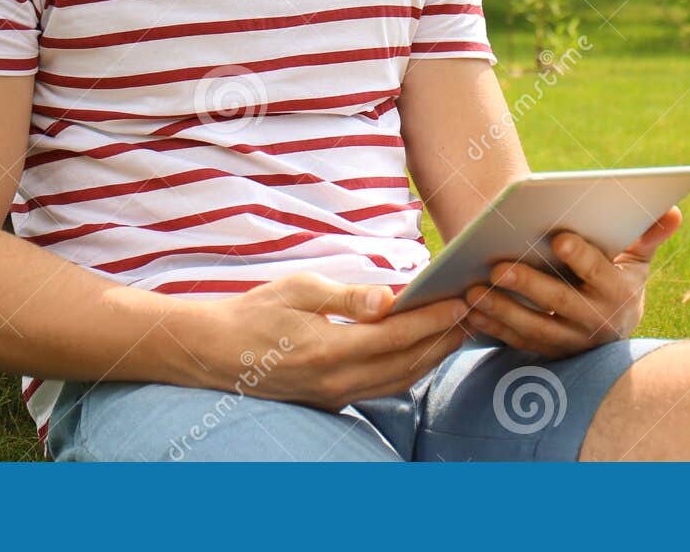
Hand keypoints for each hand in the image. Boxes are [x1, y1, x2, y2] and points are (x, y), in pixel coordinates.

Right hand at [203, 273, 475, 412]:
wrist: (215, 351)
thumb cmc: (257, 311)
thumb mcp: (300, 290)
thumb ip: (349, 296)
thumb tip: (391, 298)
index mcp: (331, 350)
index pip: (398, 336)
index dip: (435, 319)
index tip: (462, 300)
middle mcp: (338, 381)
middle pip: (408, 363)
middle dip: (445, 338)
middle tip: (474, 312)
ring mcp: (336, 396)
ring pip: (400, 380)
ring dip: (433, 357)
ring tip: (457, 329)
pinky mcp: (332, 400)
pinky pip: (383, 388)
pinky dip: (409, 369)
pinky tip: (422, 349)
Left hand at [462, 206, 683, 359]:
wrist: (610, 327)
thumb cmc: (618, 279)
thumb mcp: (636, 260)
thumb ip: (648, 235)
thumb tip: (673, 210)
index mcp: (618, 294)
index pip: (599, 273)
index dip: (582, 257)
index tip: (560, 238)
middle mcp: (595, 321)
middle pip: (558, 302)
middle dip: (528, 284)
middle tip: (496, 265)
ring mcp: (569, 342)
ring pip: (532, 328)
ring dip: (501, 310)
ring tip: (473, 290)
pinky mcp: (546, 352)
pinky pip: (515, 342)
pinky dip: (491, 329)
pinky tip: (469, 312)